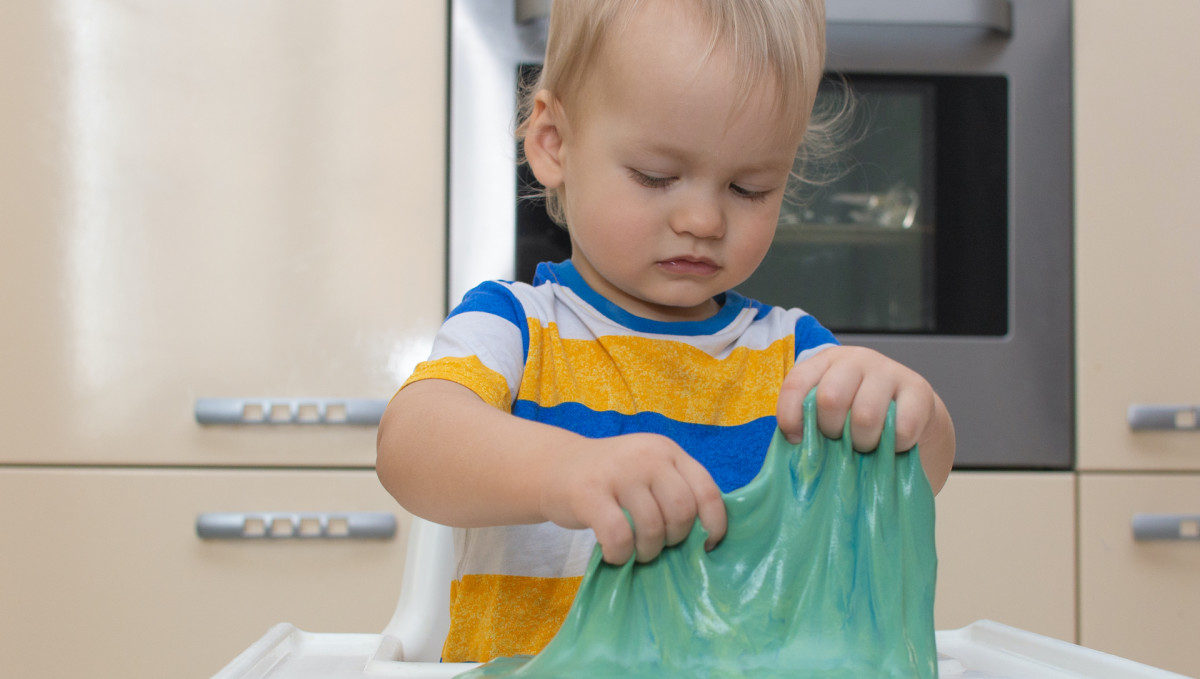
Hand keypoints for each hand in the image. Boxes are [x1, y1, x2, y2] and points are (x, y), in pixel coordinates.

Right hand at [538, 433, 726, 564]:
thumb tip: (707, 537)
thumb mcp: (648, 471)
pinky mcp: (590, 493)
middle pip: (682, 512)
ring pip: (653, 528)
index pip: (706, 490)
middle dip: (675, 540)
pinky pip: (620, 537)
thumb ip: (675, 489)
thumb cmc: (611, 479)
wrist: (554, 468)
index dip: (715, 524)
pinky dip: (621, 555)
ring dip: (647, 551)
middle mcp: (647, 456)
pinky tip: (614, 554)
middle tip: (658, 546)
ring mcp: (618, 472)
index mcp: (667, 451)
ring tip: (635, 552)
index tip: (708, 545)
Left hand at [776, 346, 936, 452]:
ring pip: (865, 416)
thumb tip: (796, 443)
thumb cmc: (858, 415)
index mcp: (826, 361)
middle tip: (839, 440)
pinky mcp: (918, 389)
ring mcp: (889, 371)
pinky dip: (895, 446)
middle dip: (831, 430)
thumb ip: (808, 419)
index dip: (790, 417)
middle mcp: (856, 359)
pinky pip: (902, 428)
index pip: (796, 384)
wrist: (912, 414)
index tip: (796, 440)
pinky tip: (893, 443)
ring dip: (863, 442)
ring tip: (866, 444)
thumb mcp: (829, 410)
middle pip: (830, 398)